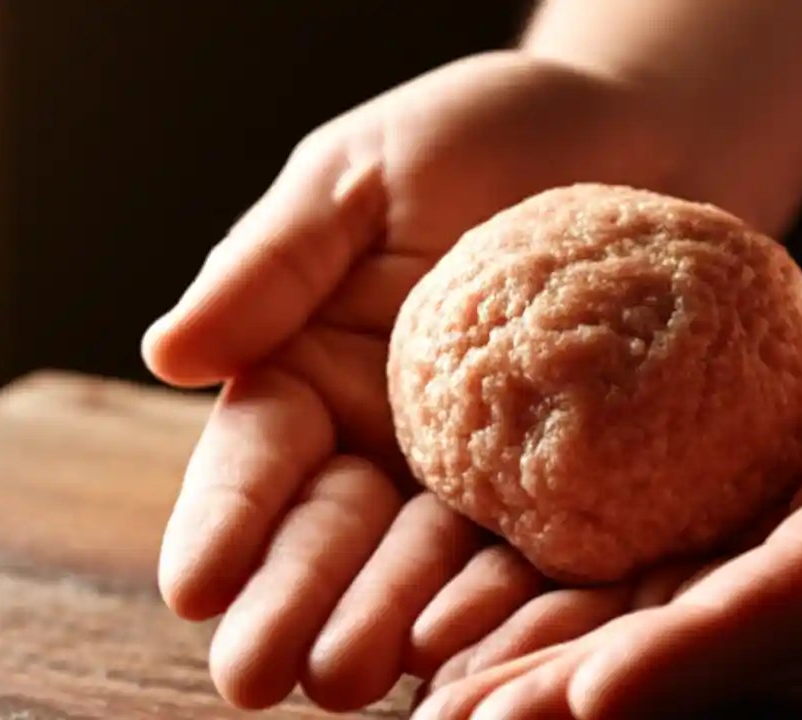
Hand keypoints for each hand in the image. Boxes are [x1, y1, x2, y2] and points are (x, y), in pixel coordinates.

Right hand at [141, 50, 711, 711]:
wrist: (634, 139)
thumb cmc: (482, 134)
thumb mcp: (359, 176)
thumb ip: (271, 264)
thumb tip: (167, 353)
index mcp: (310, 373)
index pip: (253, 459)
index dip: (224, 522)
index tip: (193, 585)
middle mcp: (381, 444)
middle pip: (328, 536)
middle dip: (294, 604)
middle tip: (267, 676)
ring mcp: (474, 477)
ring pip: (419, 567)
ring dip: (388, 625)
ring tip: (361, 678)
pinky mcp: (569, 488)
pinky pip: (533, 554)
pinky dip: (502, 602)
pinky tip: (480, 646)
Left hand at [412, 117, 801, 717]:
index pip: (796, 612)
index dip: (689, 657)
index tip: (583, 695)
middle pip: (715, 634)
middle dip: (591, 683)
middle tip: (466, 719)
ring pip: (676, 599)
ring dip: (567, 645)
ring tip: (454, 683)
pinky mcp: (767, 474)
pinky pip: (669, 533)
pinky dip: (586, 571)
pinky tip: (504, 587)